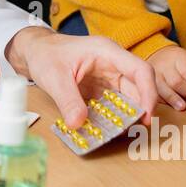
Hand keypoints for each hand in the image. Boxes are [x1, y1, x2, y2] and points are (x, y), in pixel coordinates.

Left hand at [5, 26, 158, 127]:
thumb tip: (78, 124)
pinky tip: (106, 131)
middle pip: (139, 87)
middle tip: (132, 132)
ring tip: (118, 133)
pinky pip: (114, 106)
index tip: (147, 117)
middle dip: (139, 111)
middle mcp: (114, 65)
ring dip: (127, 117)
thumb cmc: (46, 55)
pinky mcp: (102, 90)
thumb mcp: (54, 77)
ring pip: (129, 99)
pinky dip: (113, 119)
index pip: (141, 71)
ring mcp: (109, 78)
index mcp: (108, 52)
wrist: (36, 52)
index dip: (149, 94)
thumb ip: (67, 100)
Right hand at [147, 44, 185, 110]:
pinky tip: (171, 105)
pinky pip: (155, 94)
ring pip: (163, 89)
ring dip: (174, 99)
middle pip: (176, 81)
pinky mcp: (149, 83)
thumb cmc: (179, 59)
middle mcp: (165, 65)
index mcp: (179, 57)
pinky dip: (164, 101)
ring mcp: (155, 74)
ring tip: (183, 106)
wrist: (159, 55)